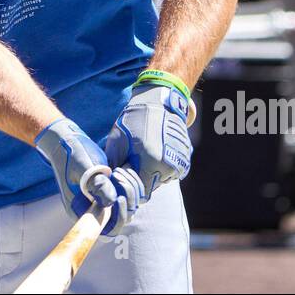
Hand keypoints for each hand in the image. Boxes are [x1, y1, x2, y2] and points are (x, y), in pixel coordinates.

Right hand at [35, 118, 142, 235]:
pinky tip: (126, 171)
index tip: (119, 198)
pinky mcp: (107, 190)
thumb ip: (97, 186)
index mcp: (82, 211)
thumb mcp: (84, 169)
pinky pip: (126, 196)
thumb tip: (112, 202)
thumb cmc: (72, 155)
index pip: (107, 229)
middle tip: (120, 177)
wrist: (68, 142)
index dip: (118, 218)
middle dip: (127, 200)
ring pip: (126, 207)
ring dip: (130, 191)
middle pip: (120, 220)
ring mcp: (100, 200)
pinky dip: (131, 185)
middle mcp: (92, 210)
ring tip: (121, 171)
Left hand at [105, 78, 193, 197]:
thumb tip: (110, 185)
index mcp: (151, 161)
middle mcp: (169, 165)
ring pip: (161, 180)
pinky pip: (170, 172)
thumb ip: (115, 167)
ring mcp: (180, 163)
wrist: (157, 103)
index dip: (130, 184)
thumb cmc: (132, 121)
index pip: (140, 191)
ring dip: (151, 173)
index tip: (124, 169)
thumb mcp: (117, 143)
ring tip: (144, 153)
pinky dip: (162, 167)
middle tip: (133, 160)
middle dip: (140, 178)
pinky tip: (154, 150)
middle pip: (151, 187)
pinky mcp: (185, 160)